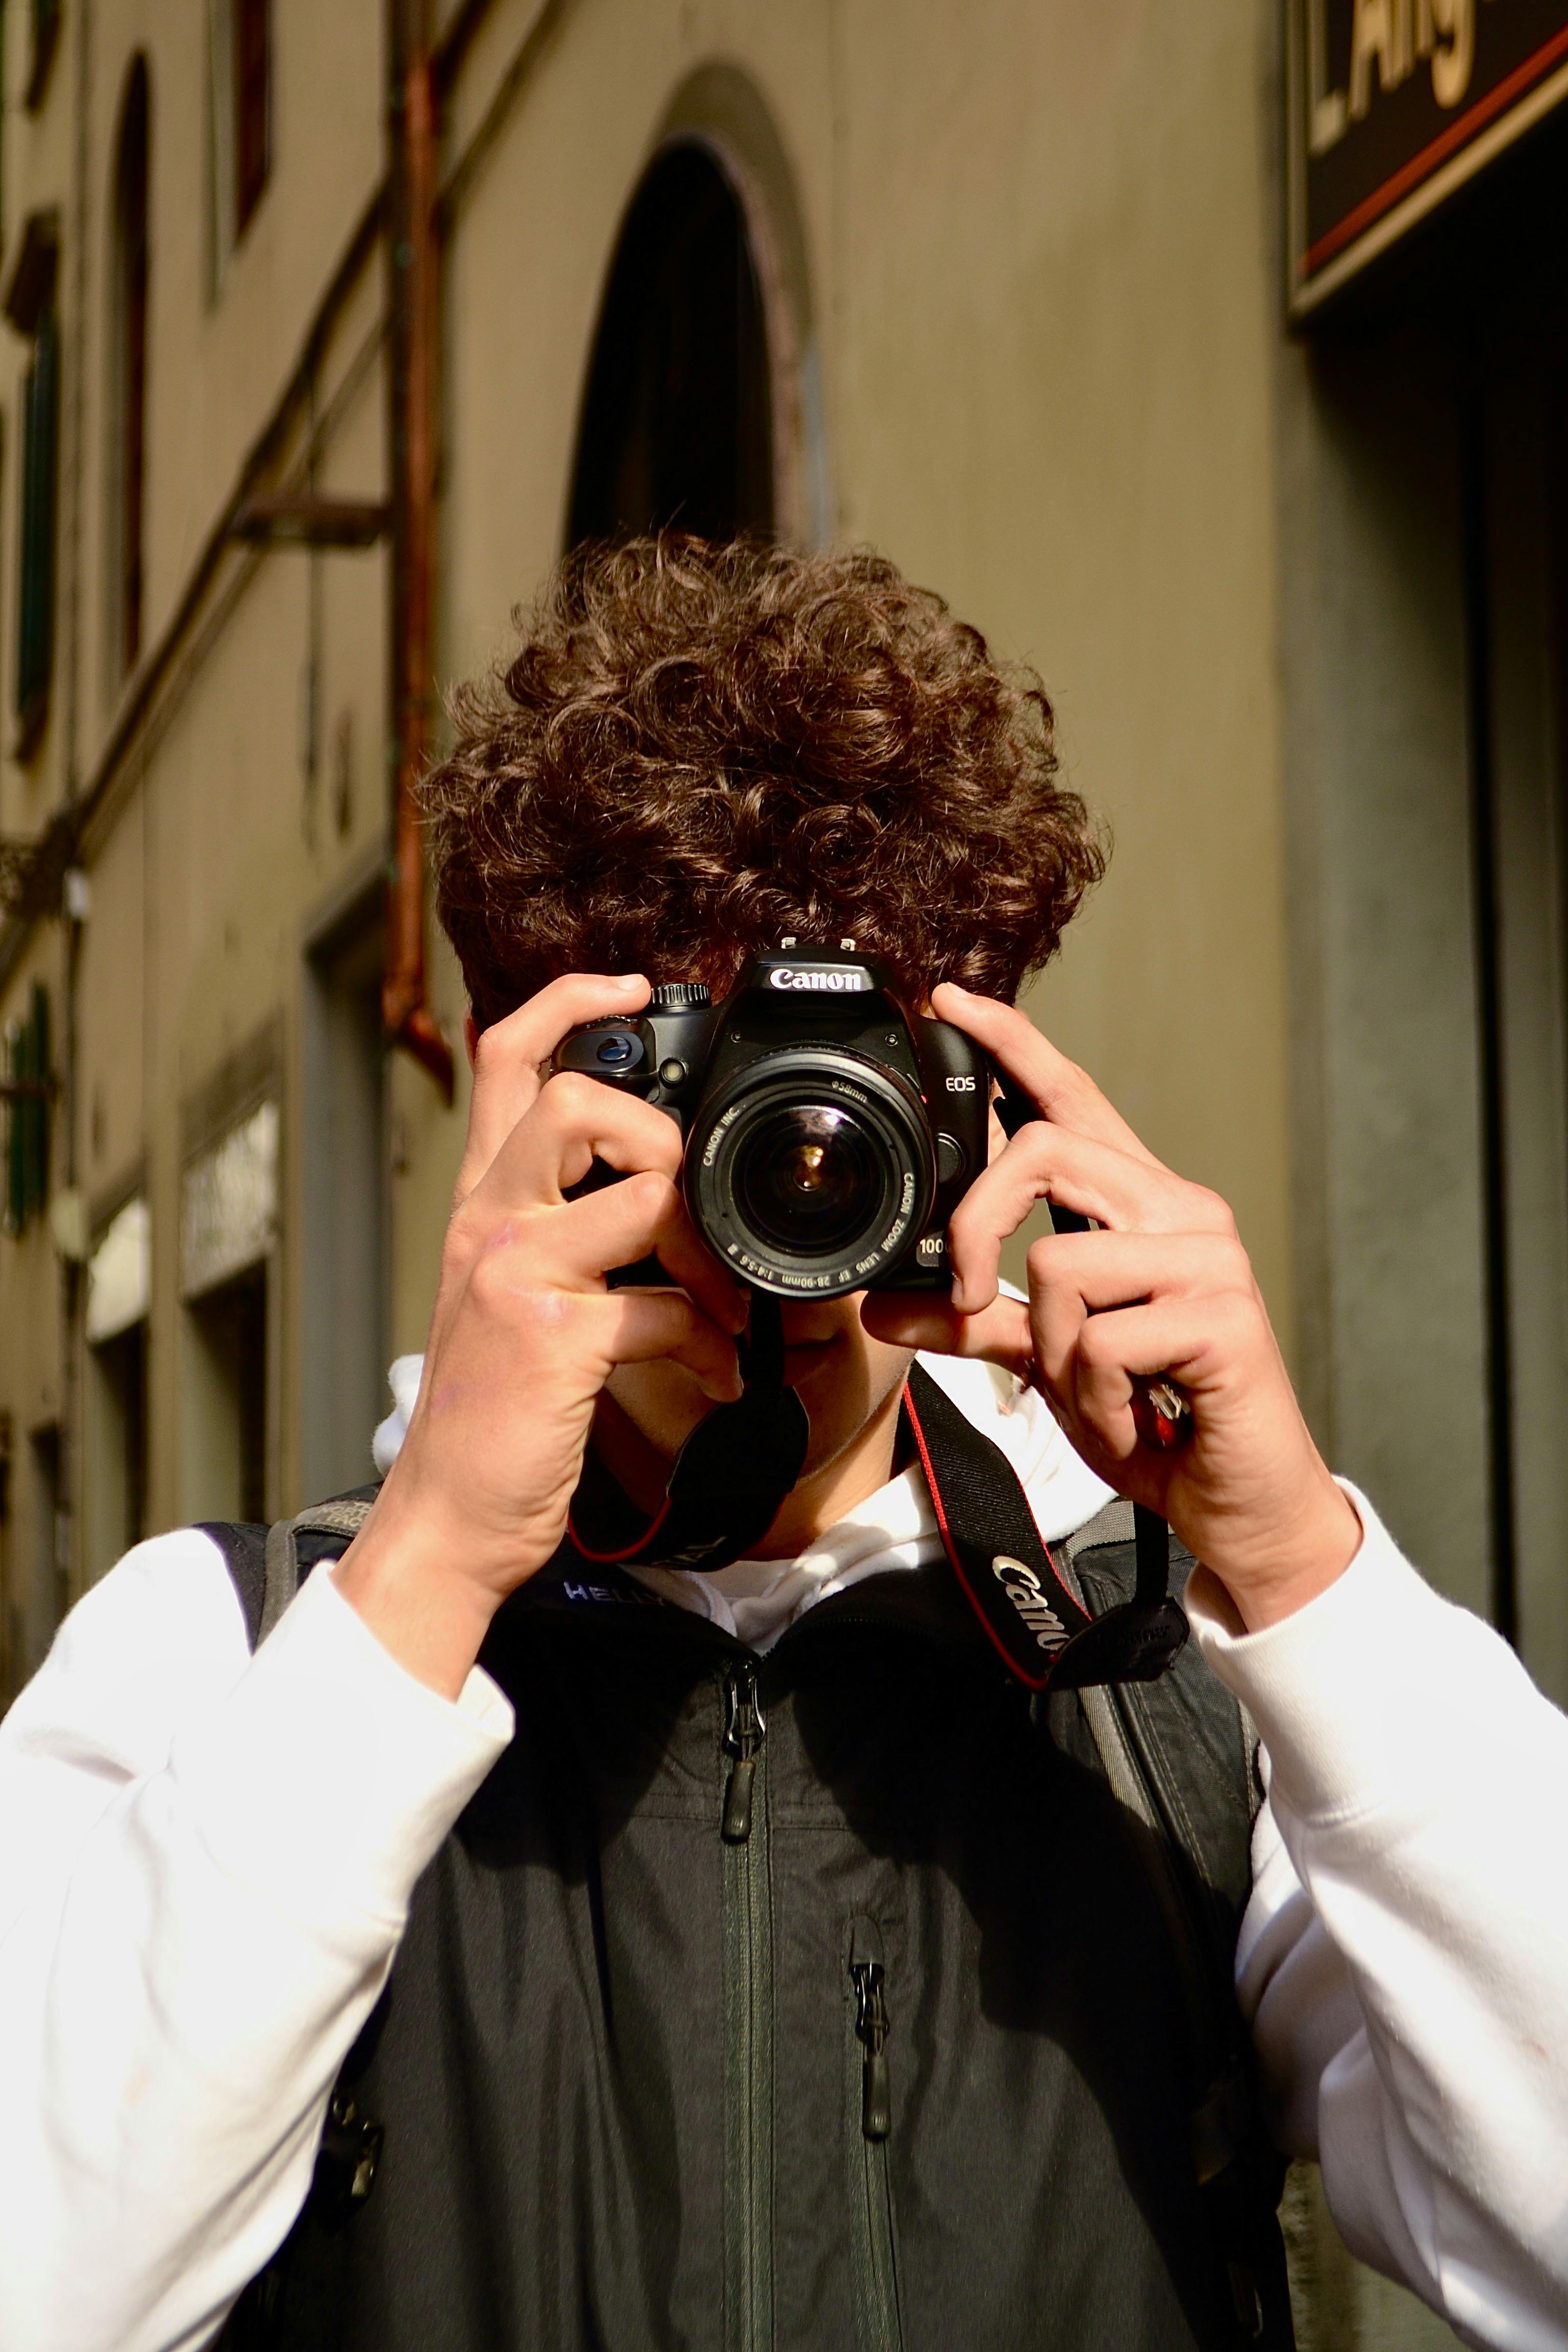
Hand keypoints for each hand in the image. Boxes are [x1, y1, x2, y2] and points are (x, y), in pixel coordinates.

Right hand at [335, 975, 745, 1694]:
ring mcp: (517, 1274)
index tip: (635, 985)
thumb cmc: (493, 1412)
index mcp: (481, 1204)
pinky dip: (709, 1347)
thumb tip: (658, 1197)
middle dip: (663, 1134)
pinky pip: (666, 1308)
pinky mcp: (554, 1337)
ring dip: (706, 1250)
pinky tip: (713, 1379)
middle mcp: (489, 1221)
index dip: (570, 1001)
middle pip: (578, 1098)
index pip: (505, 1059)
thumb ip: (565, 1232)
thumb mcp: (511, 1297)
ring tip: (720, 1307)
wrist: (449, 1516)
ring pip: (640, 1188)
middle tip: (691, 1204)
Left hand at [861, 985, 1360, 1631]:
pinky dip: (1092, 1398)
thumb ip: (973, 1322)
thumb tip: (884, 1304)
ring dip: (1053, 1350)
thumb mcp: (1049, 1360)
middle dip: (978, 1225)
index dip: (1013, 1044)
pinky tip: (1132, 1419)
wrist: (1238, 1501)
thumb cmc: (1154, 1418)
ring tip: (1097, 1391)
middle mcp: (1181, 1210)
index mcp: (1141, 1205)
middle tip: (966, 1293)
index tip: (951, 1002)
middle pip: (1047, 1148)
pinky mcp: (1224, 1315)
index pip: (1074, 1097)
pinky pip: (1099, 1341)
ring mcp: (1209, 1257)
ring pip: (1062, 1260)